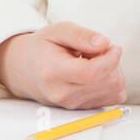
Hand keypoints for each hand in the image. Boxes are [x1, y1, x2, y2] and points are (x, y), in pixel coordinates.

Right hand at [0, 22, 126, 109]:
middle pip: (108, 82)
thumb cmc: (43, 48)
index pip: (92, 73)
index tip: (113, 46)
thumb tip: (104, 43)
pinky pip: (113, 97)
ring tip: (95, 62)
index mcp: (54, 73)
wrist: (25, 70)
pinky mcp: (82, 108)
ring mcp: (73, 104)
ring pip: (114, 90)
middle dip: (113, 62)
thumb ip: (82, 35)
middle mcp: (63, 94)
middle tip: (98, 51)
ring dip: (114, 72)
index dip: (111, 58)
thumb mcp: (59, 31)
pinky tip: (98, 73)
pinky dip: (112, 82)